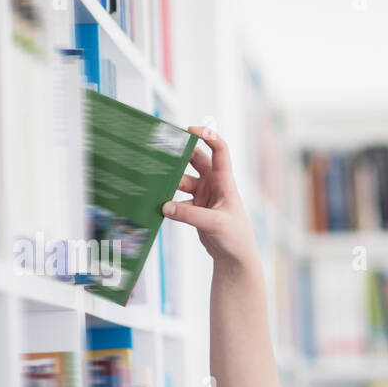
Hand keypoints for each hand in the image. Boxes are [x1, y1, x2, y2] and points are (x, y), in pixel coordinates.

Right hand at [161, 126, 261, 272]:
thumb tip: (164, 206)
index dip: (208, 136)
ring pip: (182, 180)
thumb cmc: (235, 236)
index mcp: (224, 181)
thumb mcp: (215, 224)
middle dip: (179, 154)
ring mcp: (203, 195)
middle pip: (195, 160)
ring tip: (152, 179)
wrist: (235, 256)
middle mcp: (213, 184)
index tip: (191, 130)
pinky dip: (166, 202)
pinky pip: (176, 199)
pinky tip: (154, 204)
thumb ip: (189, 215)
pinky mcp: (194, 208)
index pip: (219, 151)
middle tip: (160, 149)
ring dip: (169, 181)